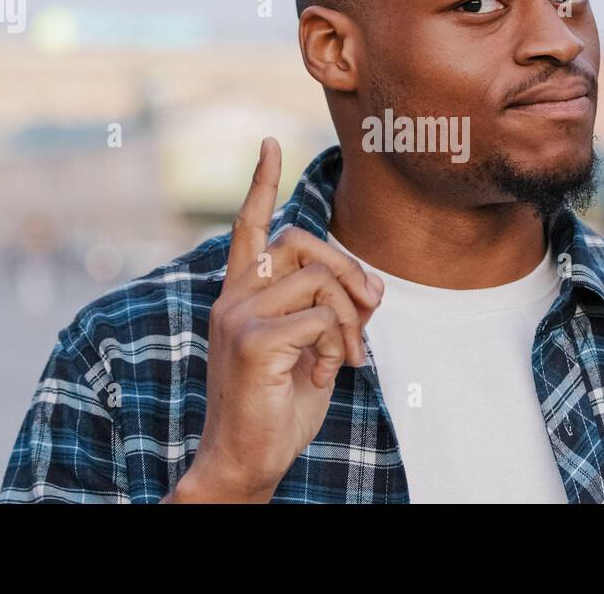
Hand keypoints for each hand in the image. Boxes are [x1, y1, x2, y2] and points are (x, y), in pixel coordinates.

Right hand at [165, 137, 383, 502]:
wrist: (247, 460)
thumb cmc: (279, 406)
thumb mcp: (312, 347)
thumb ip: (330, 308)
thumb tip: (369, 286)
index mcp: (241, 294)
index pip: (250, 226)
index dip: (261, 183)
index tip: (270, 143)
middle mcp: (232, 297)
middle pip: (301, 240)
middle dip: (348, 268)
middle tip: (371, 310)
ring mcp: (237, 316)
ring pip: (320, 280)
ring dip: (349, 321)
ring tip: (343, 360)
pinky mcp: (252, 340)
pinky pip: (321, 319)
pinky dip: (338, 346)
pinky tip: (324, 376)